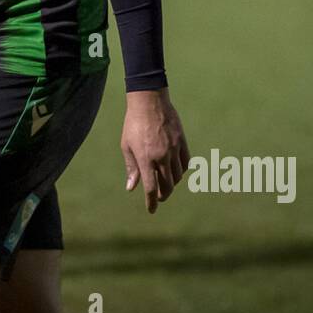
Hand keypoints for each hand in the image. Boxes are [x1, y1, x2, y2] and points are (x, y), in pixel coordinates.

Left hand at [121, 88, 189, 212]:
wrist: (149, 102)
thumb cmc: (133, 124)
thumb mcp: (126, 146)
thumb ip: (131, 168)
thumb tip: (131, 188)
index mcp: (146, 159)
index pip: (151, 188)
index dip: (151, 202)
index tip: (151, 210)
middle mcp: (161, 156)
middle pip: (167, 186)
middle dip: (163, 195)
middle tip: (159, 198)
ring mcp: (174, 149)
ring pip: (178, 176)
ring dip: (172, 184)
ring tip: (166, 184)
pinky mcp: (182, 142)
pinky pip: (186, 163)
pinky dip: (181, 170)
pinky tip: (176, 171)